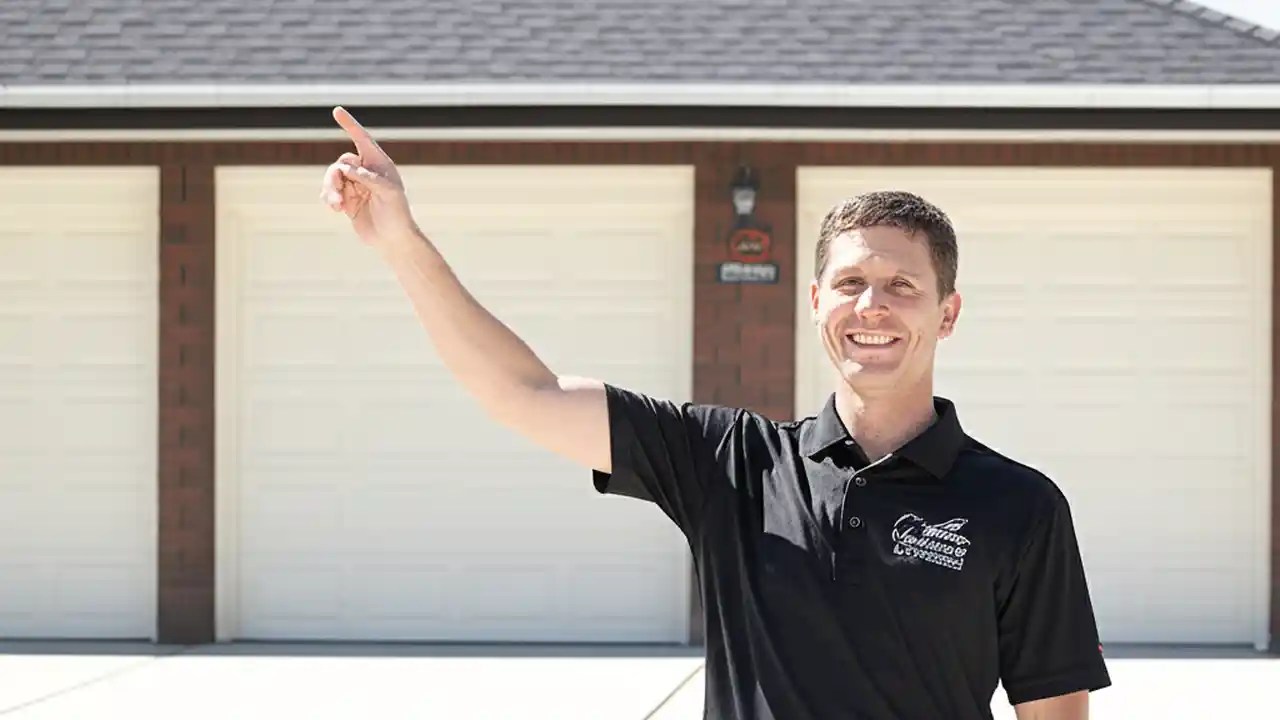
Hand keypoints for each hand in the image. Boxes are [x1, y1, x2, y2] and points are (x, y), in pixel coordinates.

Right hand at [320, 106, 417, 246]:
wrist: (393, 240)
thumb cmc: (397, 215)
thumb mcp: (388, 193)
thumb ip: (367, 177)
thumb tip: (345, 168)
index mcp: (380, 165)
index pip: (363, 140)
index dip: (350, 125)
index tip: (336, 111)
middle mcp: (367, 172)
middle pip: (341, 163)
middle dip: (335, 177)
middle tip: (337, 196)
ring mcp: (356, 186)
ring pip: (333, 178)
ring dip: (330, 190)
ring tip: (335, 206)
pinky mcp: (348, 200)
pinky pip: (330, 191)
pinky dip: (329, 198)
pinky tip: (335, 209)